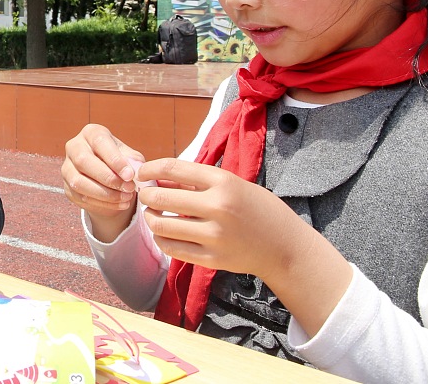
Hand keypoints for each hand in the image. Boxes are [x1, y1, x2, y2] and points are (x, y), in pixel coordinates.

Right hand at [61, 124, 145, 241]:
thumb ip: (133, 161)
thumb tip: (134, 169)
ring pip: (78, 182)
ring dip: (105, 193)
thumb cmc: (121, 162)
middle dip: (108, 178)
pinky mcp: (67, 187)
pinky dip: (103, 204)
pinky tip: (120, 204)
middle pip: (83, 161)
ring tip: (126, 198)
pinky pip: (81, 197)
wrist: (109, 179)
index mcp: (91, 133)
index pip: (99, 142)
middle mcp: (74, 147)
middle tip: (129, 188)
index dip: (114, 159)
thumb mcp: (130, 157)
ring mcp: (67, 168)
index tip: (130, 175)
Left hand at [138, 158, 319, 279]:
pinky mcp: (212, 259)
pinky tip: (164, 234)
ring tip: (153, 215)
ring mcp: (214, 236)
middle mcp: (218, 207)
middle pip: (161, 198)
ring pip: (161, 226)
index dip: (149, 169)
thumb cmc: (257, 209)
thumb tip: (158, 178)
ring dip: (150, 219)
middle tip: (145, 195)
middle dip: (146, 195)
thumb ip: (197, 182)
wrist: (285, 246)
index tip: (142, 173)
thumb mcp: (232, 184)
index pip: (172, 168)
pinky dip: (161, 240)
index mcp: (223, 181)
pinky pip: (172, 249)